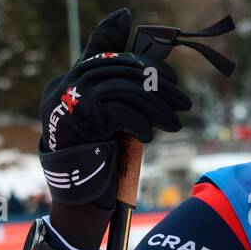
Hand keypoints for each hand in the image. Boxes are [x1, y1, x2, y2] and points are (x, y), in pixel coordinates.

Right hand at [38, 7, 192, 211]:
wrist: (75, 192)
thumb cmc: (94, 154)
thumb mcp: (106, 119)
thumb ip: (117, 92)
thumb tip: (143, 61)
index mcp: (69, 80)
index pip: (109, 57)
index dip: (142, 61)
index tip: (171, 74)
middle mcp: (65, 84)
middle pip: (122, 71)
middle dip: (160, 86)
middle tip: (184, 103)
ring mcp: (72, 98)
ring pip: (127, 90)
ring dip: (158, 107)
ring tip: (176, 124)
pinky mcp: (83, 117)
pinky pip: (122, 111)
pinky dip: (141, 123)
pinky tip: (150, 136)